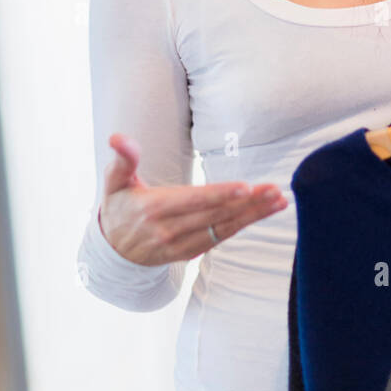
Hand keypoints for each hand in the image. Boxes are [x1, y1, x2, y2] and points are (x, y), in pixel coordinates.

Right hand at [98, 132, 287, 263]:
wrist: (112, 252)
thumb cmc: (118, 208)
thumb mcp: (114, 183)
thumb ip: (122, 159)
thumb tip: (117, 137)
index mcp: (154, 209)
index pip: (193, 201)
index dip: (220, 195)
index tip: (245, 187)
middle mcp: (170, 230)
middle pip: (215, 216)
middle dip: (247, 204)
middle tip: (274, 190)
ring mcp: (182, 245)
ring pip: (223, 229)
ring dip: (253, 215)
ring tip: (278, 201)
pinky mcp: (190, 252)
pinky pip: (220, 238)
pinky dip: (243, 225)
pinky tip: (262, 213)